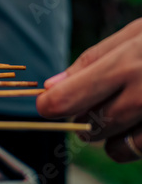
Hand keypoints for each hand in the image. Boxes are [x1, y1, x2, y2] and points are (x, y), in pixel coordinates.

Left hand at [37, 17, 141, 162]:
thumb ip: (93, 60)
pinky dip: (134, 143)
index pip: (65, 100)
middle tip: (94, 101)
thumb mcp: (137, 33)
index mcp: (126, 65)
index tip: (49, 104)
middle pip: (88, 126)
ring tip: (123, 110)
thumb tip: (50, 86)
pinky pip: (140, 150)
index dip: (51, 106)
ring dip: (109, 136)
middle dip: (83, 119)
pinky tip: (141, 123)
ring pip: (115, 147)